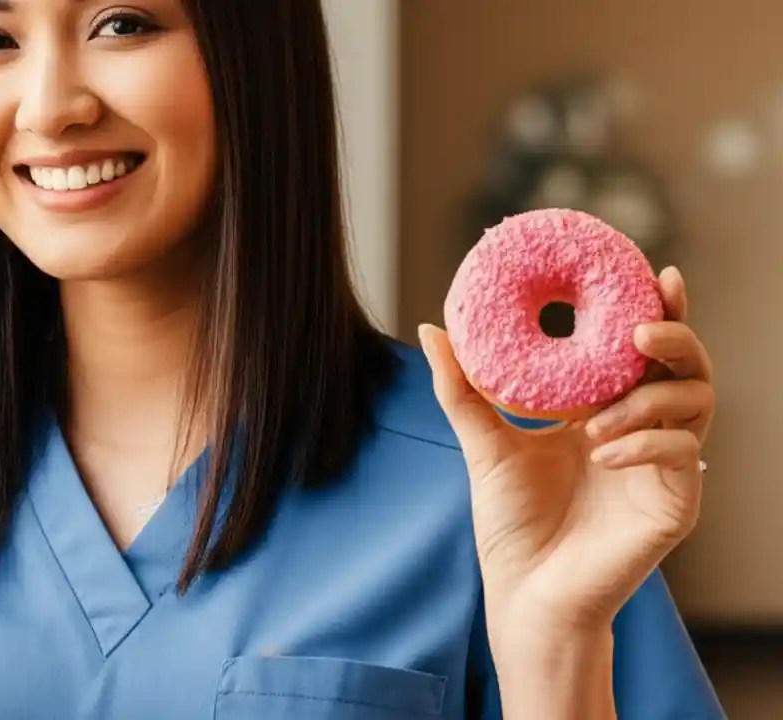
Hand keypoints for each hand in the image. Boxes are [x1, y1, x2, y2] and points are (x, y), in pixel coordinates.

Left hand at [419, 266, 713, 646]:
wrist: (526, 590)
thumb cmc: (511, 520)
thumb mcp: (483, 444)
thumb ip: (462, 389)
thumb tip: (431, 328)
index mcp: (606, 408)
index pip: (642, 349)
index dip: (658, 308)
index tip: (655, 272)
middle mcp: (644, 429)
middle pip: (686, 365)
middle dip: (673, 336)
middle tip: (639, 330)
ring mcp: (665, 466)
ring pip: (695, 403)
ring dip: (648, 399)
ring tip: (594, 420)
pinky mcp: (676, 503)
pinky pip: (683, 455)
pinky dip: (645, 443)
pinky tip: (603, 450)